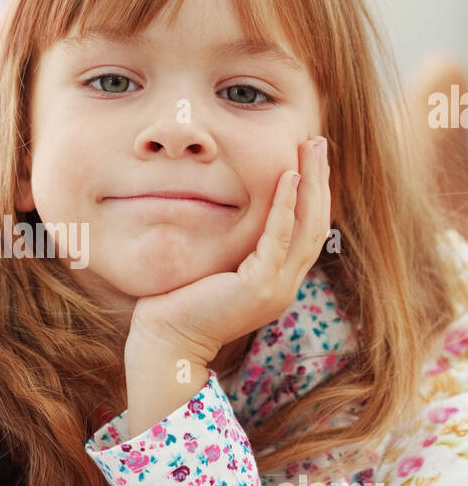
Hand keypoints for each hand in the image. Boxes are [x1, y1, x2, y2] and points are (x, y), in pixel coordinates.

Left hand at [127, 136, 330, 363]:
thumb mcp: (215, 267)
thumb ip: (233, 246)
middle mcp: (284, 285)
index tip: (311, 158)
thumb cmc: (179, 302)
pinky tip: (288, 176)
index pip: (306, 230)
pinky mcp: (259, 287)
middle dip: (319, 181)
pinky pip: (278, 238)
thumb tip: (227, 209)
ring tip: (312, 149)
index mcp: (277, 281)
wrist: (166, 342)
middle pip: (315, 224)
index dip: (312, 193)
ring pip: (306, 228)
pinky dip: (285, 206)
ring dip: (311, 184)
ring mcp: (276, 288)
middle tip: (319, 143)